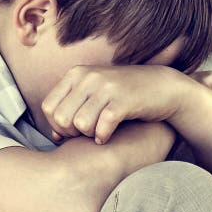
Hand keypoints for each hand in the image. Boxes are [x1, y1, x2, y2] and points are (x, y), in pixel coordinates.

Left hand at [42, 65, 191, 143]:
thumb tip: (54, 136)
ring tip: (99, 132)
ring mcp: (106, 87)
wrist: (163, 87)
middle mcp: (88, 77)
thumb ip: (72, 110)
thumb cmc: (125, 96)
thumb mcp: (94, 95)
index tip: (73, 131)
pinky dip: (103, 137)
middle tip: (87, 134)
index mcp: (76, 74)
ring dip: (89, 135)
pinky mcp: (123, 100)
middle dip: (72, 133)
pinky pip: (102, 127)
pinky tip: (108, 136)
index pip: (48, 107)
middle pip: (62, 118)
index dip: (57, 126)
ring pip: (80, 125)